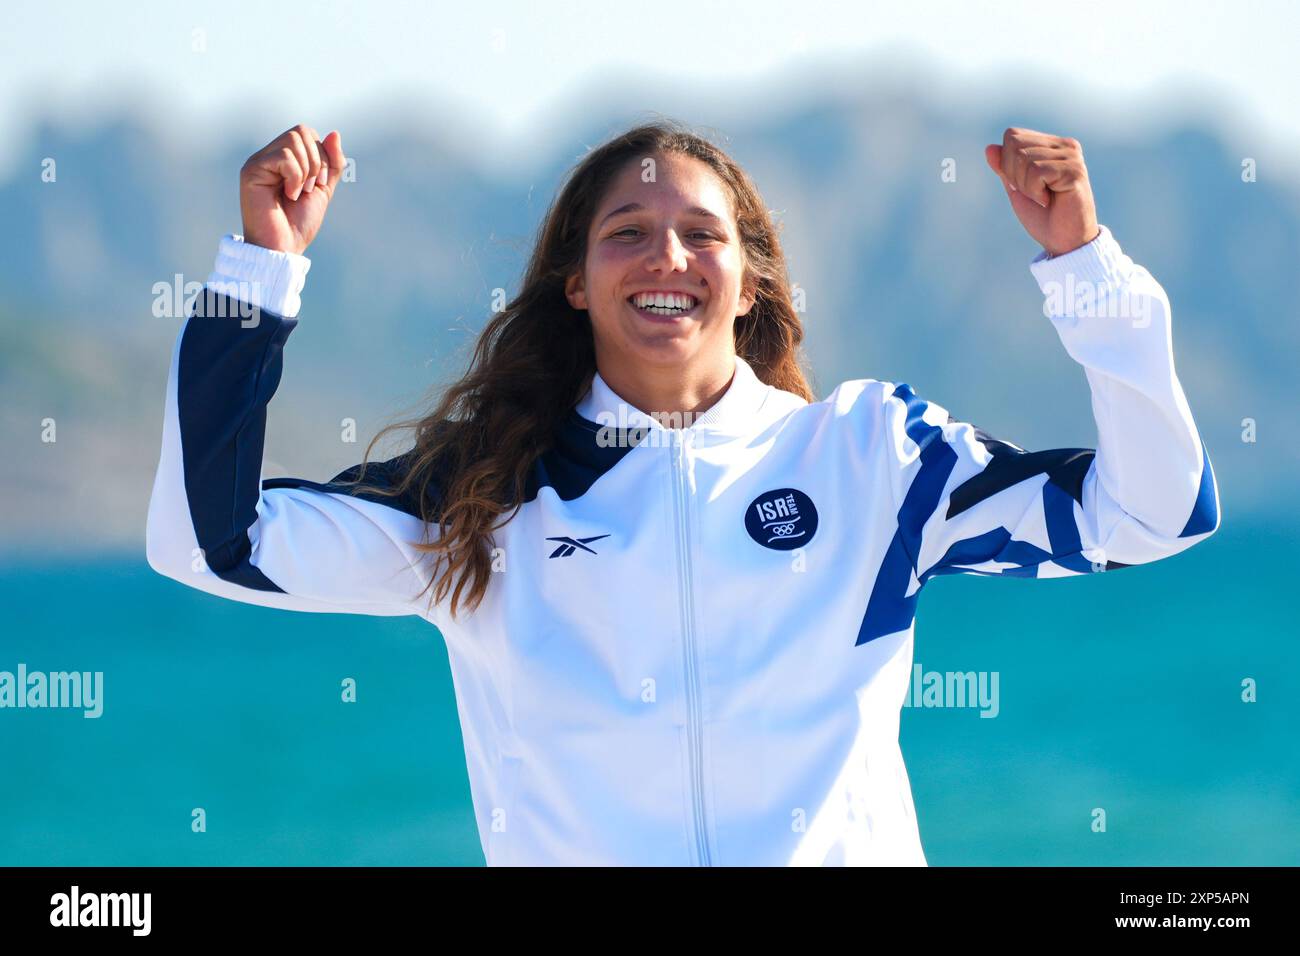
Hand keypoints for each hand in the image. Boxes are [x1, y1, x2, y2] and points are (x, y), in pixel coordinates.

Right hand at [239, 124, 345, 254]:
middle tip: (309, 188)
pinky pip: (285, 156)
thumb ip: (331, 163)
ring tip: (297, 193)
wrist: (283, 248)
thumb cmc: (299, 223)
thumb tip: (335, 133)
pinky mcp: (251, 170)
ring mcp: (258, 162)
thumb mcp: (323, 189)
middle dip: (316, 162)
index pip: (307, 133)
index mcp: (284, 159)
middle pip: (301, 131)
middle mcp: (268, 156)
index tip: (319, 184)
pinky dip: (295, 177)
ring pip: (293, 141)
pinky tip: (288, 194)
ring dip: (306, 171)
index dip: (322, 156)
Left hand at [984, 128, 1099, 257]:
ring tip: (1044, 198)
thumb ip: (1004, 168)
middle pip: (1015, 145)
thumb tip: (989, 148)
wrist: (1063, 241)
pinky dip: (1035, 192)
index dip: (1007, 164)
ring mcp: (1072, 156)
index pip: (1012, 136)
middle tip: (1035, 193)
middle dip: (1014, 175)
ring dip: (1026, 187)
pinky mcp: (1075, 170)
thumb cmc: (1042, 216)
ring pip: (1024, 159)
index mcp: (1051, 145)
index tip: (1025, 185)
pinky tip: (1049, 200)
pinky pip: (1037, 172)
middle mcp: (1064, 145)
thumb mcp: (1017, 189)